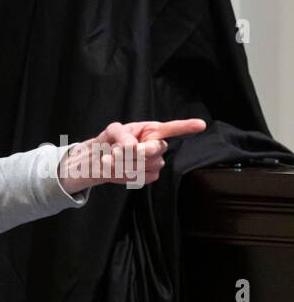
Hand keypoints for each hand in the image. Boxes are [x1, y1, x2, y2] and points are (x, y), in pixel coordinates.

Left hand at [57, 118, 205, 193]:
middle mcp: (157, 145)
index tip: (201, 124)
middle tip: (115, 152)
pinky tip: (118, 170)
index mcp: (152, 130)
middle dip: (136, 152)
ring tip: (113, 159)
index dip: (186, 126)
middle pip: (156, 150)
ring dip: (125, 164)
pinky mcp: (149, 176)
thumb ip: (122, 135)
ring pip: (148, 165)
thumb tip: (133, 145)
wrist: (99, 161)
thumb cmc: (109, 141)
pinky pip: (143, 177)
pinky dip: (126, 175)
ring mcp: (155, 162)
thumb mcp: (112, 131)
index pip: (172, 128)